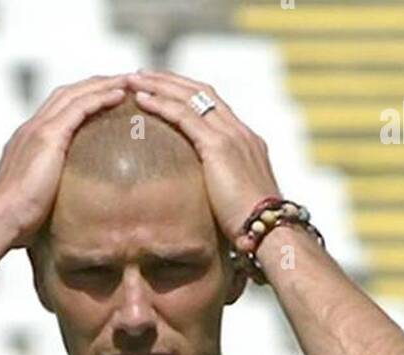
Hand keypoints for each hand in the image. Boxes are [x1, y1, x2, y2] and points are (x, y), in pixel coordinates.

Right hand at [0, 75, 129, 249]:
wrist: (0, 221)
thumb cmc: (17, 223)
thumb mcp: (37, 202)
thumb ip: (51, 195)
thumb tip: (69, 211)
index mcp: (27, 141)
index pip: (57, 110)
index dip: (80, 100)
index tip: (102, 99)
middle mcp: (31, 129)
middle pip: (67, 94)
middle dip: (94, 85)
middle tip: (121, 81)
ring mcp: (38, 130)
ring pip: (75, 94)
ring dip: (102, 84)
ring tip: (128, 81)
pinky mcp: (48, 137)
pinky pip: (79, 108)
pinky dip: (100, 98)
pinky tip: (120, 95)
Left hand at [123, 70, 281, 251]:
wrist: (270, 231)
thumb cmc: (253, 229)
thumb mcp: (236, 202)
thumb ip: (221, 192)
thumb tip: (203, 205)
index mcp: (247, 142)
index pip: (214, 106)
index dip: (188, 94)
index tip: (165, 90)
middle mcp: (240, 132)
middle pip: (201, 92)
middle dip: (171, 81)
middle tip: (142, 75)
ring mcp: (231, 136)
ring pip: (190, 97)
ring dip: (160, 85)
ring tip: (133, 81)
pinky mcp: (219, 147)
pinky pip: (184, 116)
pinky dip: (161, 104)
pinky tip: (141, 100)